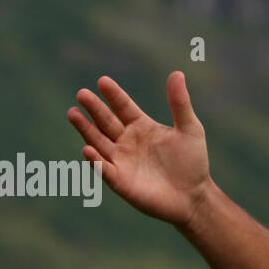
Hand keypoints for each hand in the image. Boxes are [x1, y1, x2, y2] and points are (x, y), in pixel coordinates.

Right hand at [67, 71, 212, 227]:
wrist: (194, 195)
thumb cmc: (193, 161)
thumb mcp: (190, 128)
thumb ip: (180, 103)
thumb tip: (177, 73)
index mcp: (142, 127)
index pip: (124, 107)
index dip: (114, 95)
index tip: (103, 80)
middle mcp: (127, 142)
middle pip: (106, 122)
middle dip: (94, 109)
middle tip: (81, 94)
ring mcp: (122, 161)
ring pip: (99, 142)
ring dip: (86, 129)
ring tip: (74, 113)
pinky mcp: (120, 182)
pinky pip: (105, 169)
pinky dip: (96, 160)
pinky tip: (88, 149)